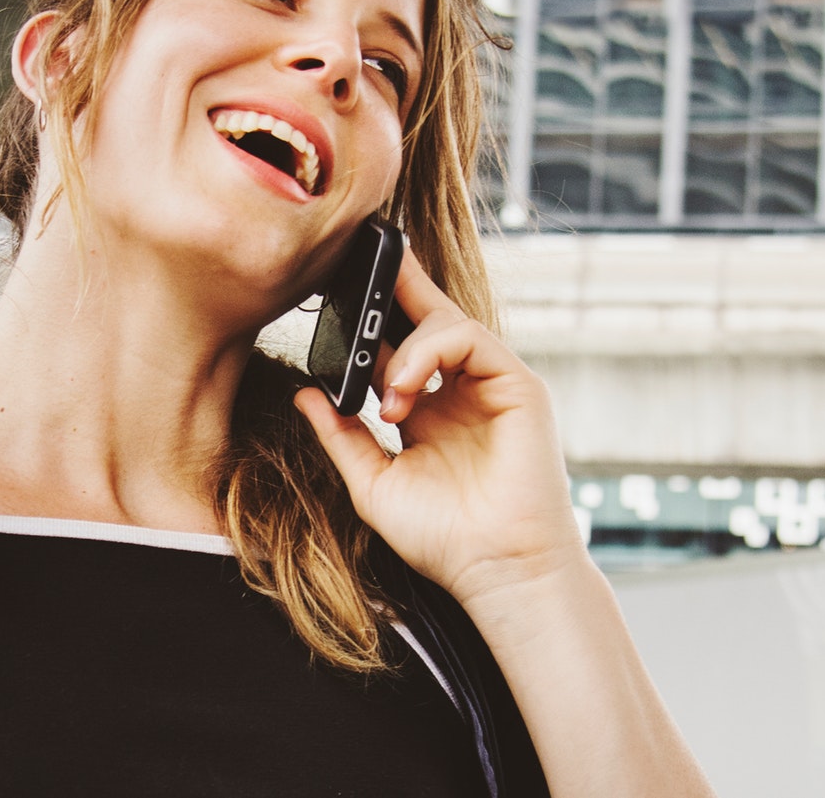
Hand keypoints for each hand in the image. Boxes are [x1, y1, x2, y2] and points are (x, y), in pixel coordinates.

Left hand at [293, 251, 585, 608]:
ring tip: (386, 398)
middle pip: (429, 317)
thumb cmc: (443, 538)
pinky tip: (404, 389)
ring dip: (406, 349)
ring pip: (449, 322)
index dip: (375, 317)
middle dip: (397, 286)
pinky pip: (472, 339)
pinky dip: (432, 352)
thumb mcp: (374, 483)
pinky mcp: (519, 385)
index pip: (402, 347)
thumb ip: (341, 437)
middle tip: (360, 256)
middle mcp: (464, 389)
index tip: (339, 288)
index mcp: (431, 409)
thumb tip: (305, 393)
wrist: (494, 570)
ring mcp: (493, 384)